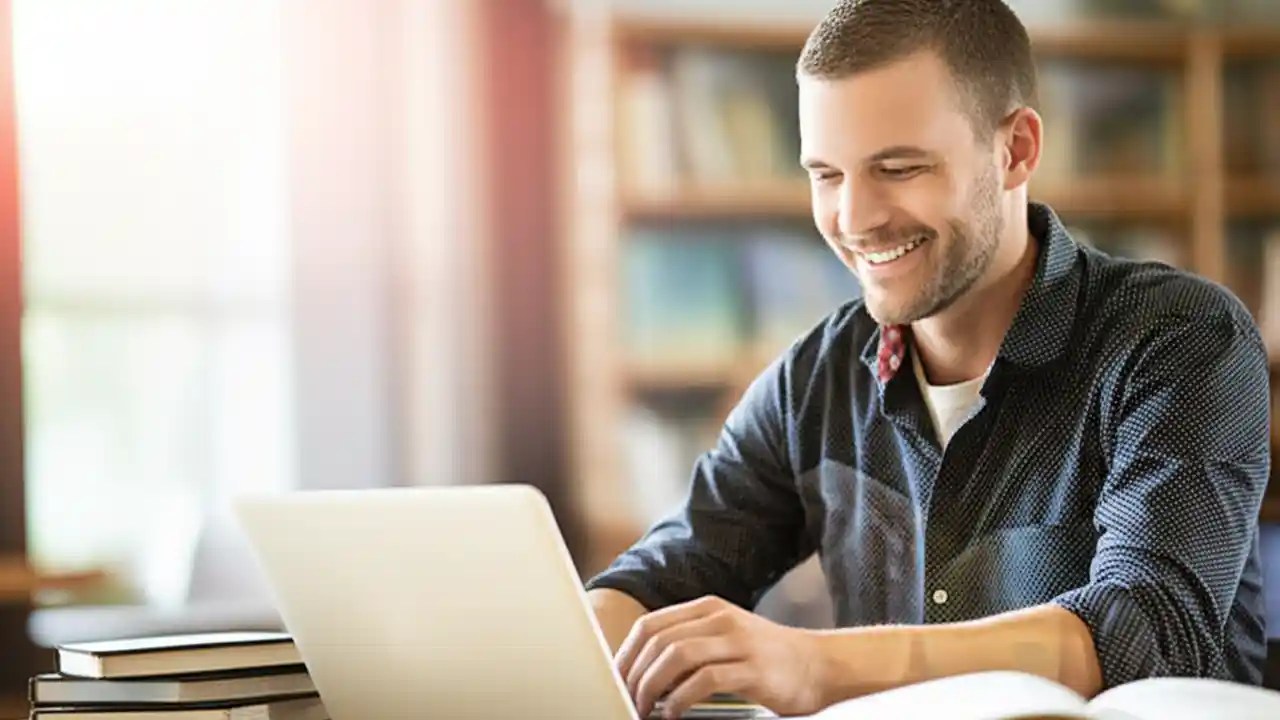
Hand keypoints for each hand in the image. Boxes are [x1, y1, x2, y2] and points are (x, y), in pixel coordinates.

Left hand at [614, 595, 828, 718]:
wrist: (819, 664)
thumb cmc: (767, 656)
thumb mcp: (725, 637)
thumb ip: (690, 642)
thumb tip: (642, 669)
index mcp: (707, 609)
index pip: (650, 625)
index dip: (626, 654)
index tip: (616, 680)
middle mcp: (720, 619)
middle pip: (658, 641)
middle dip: (634, 674)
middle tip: (627, 699)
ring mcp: (738, 642)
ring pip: (677, 656)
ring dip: (653, 686)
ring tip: (645, 708)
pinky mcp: (753, 669)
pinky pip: (705, 680)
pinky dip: (681, 699)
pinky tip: (674, 713)